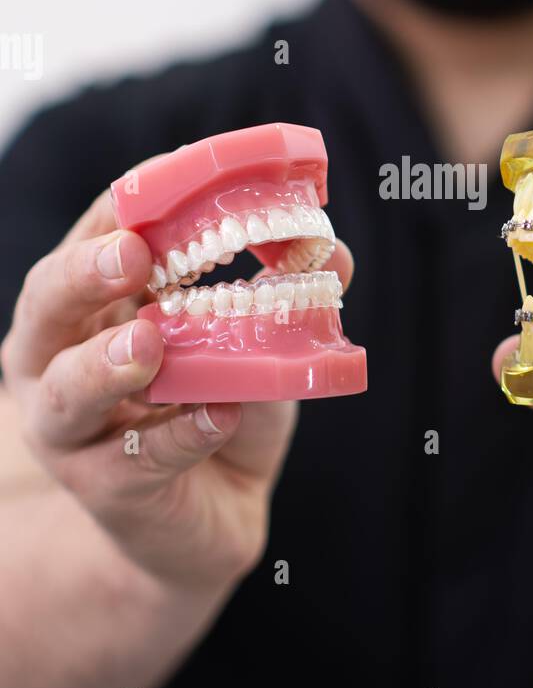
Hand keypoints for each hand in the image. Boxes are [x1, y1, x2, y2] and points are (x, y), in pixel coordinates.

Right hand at [1, 186, 354, 592]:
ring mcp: (74, 430)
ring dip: (103, 365)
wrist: (216, 511)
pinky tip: (220, 416)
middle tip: (132, 255)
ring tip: (147, 343)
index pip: (94, 234)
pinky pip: (136, 462)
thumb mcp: (258, 339)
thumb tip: (333, 253)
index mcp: (93, 302)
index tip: (169, 176)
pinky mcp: (106, 491)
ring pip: (65, 392)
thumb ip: (289, 293)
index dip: (127, 203)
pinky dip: (182, 436)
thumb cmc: (220, 400)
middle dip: (83, 274)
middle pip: (45, 304)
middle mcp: (60, 358)